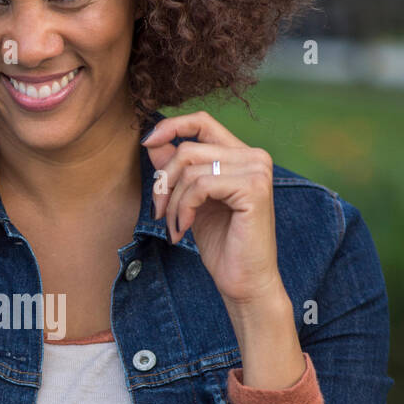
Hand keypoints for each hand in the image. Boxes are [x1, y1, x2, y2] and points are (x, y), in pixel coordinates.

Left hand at [143, 110, 282, 307]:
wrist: (244, 282)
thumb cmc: (222, 244)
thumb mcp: (191, 201)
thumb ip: (177, 170)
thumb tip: (153, 141)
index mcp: (242, 155)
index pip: (203, 122)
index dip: (171, 126)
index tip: (146, 142)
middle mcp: (254, 156)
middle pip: (188, 149)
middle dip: (163, 181)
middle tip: (157, 211)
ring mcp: (257, 170)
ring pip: (190, 168)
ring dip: (172, 201)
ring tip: (174, 226)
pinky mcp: (254, 188)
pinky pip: (200, 186)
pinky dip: (183, 209)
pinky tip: (184, 230)